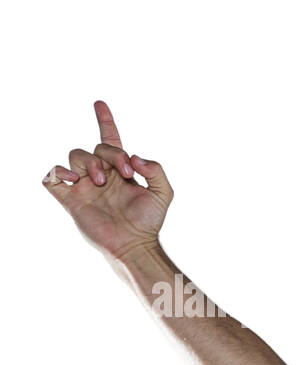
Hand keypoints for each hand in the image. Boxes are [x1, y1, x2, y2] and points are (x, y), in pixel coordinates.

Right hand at [42, 100, 173, 260]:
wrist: (134, 244)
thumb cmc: (149, 222)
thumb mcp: (163, 192)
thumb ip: (156, 169)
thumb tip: (135, 157)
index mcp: (120, 171)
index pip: (111, 140)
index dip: (105, 121)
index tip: (99, 103)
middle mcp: (101, 174)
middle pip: (97, 147)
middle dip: (110, 155)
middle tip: (125, 175)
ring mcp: (84, 186)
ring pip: (75, 155)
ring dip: (89, 163)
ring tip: (101, 182)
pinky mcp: (70, 199)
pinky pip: (52, 176)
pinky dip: (59, 172)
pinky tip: (76, 180)